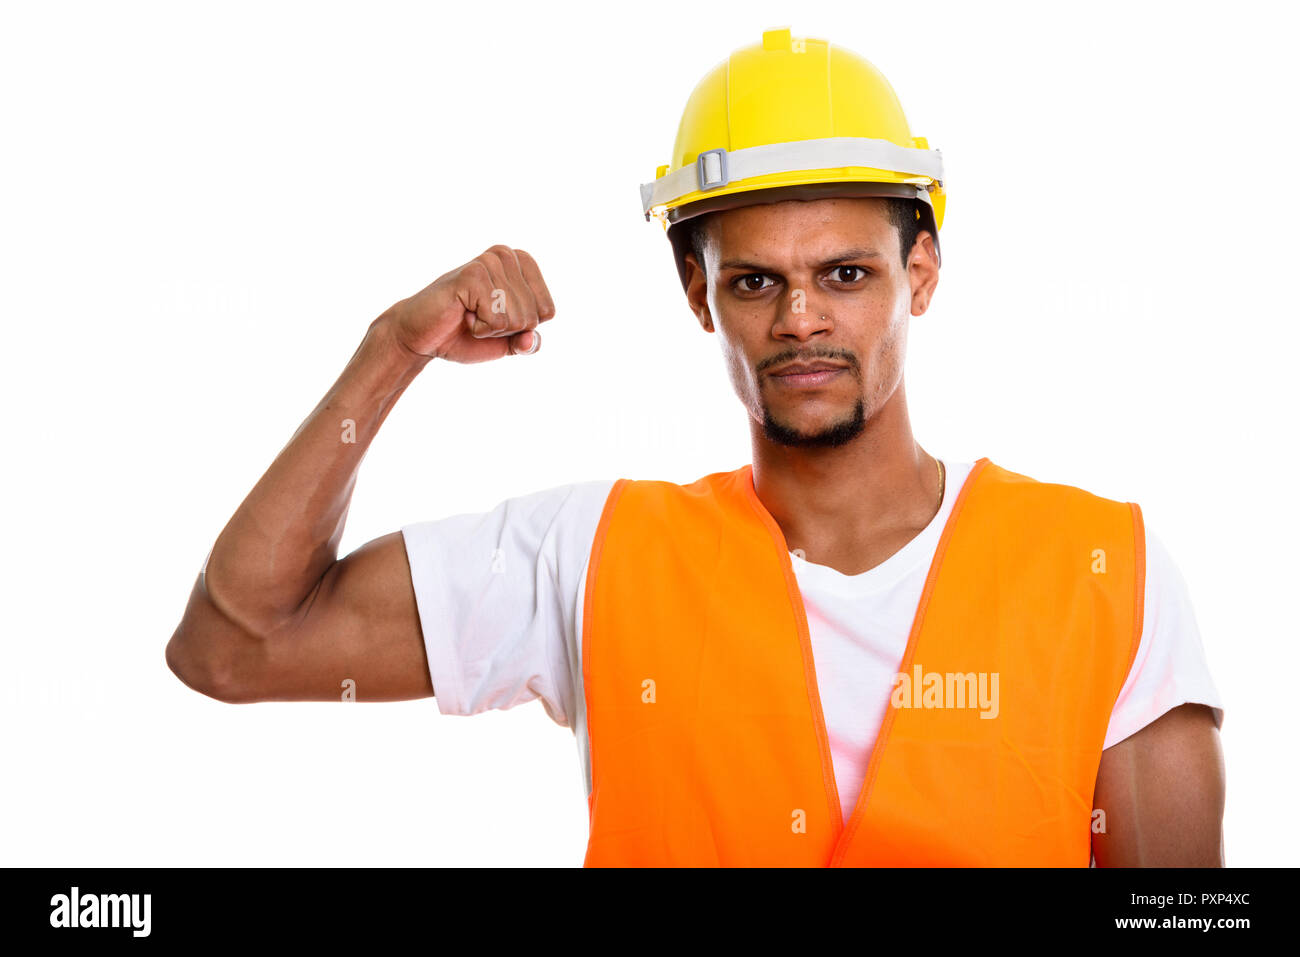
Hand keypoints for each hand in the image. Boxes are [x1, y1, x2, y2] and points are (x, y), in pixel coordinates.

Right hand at [387, 245, 555, 362]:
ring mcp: (489, 261)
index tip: (495, 317)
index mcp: (522, 263)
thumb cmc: (464, 334)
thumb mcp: (506, 341)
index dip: (522, 328)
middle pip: (533, 316)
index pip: (548, 311)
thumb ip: (527, 342)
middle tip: (478, 317)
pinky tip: (462, 314)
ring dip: (492, 328)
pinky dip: (480, 329)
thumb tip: (531, 340)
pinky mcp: (472, 274)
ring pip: (517, 318)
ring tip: (469, 314)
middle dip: (507, 329)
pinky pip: (497, 320)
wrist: (422, 337)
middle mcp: (507, 255)